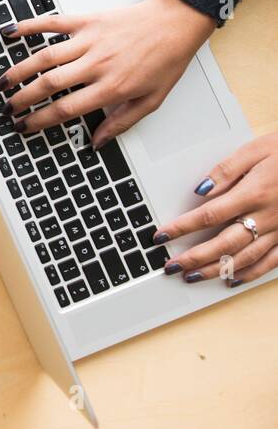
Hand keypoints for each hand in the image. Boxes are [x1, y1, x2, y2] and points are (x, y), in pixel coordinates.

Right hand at [0, 0, 214, 146]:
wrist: (176, 23)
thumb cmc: (166, 60)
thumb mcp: (151, 100)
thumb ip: (121, 123)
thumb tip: (97, 143)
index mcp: (112, 87)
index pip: (66, 108)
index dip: (40, 120)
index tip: (25, 126)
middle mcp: (97, 64)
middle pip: (48, 84)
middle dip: (22, 99)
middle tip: (7, 109)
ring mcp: (89, 41)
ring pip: (44, 57)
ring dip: (17, 71)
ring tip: (1, 83)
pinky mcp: (87, 21)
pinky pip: (52, 24)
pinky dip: (28, 27)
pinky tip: (9, 33)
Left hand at [151, 134, 277, 284]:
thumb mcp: (256, 149)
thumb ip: (226, 169)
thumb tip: (200, 190)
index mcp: (254, 193)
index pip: (208, 215)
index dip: (181, 228)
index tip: (161, 236)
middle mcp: (267, 216)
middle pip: (224, 243)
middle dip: (194, 257)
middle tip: (170, 266)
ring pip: (245, 257)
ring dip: (216, 270)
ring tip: (192, 277)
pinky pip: (271, 262)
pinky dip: (251, 273)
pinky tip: (233, 279)